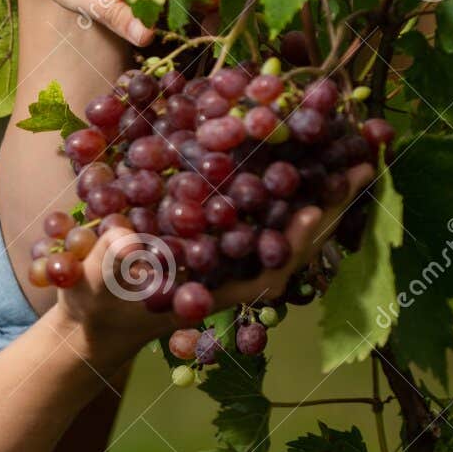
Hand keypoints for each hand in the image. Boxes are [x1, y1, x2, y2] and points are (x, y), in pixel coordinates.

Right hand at [51, 161, 375, 368]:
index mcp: (217, 287)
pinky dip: (273, 171)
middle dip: (325, 201)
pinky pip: (253, 197)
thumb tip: (124, 241)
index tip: (312, 212)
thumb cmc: (98, 304)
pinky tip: (284, 139)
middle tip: (360, 160)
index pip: (268, 268)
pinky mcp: (214, 226)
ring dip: (310, 180)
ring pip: (278, 212)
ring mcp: (226, 246)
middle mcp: (233, 266)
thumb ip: (113, 266)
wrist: (92, 312)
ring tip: (341, 141)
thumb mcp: (99, 286)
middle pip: (290, 235)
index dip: (291, 243)